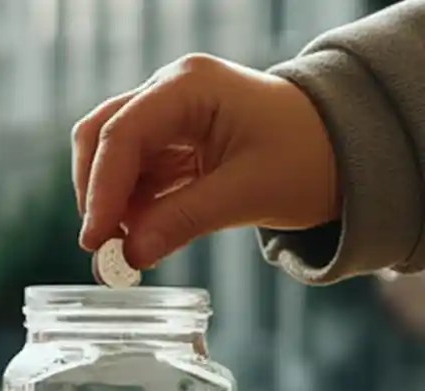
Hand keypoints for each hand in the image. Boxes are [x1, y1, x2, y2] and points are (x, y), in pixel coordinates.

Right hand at [73, 53, 340, 269]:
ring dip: (110, 204)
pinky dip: (128, 208)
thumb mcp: (249, 193)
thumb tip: (130, 255)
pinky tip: (138, 237)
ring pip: (109, 158)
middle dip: (95, 192)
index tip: (95, 240)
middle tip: (101, 246)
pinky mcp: (168, 143)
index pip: (123, 134)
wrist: (343, 151)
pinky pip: (131, 175)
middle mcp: (168, 91)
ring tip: (123, 249)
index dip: (101, 189)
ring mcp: (165, 116)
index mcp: (190, 86)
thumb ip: (184, 221)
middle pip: (101, 136)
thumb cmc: (309, 157)